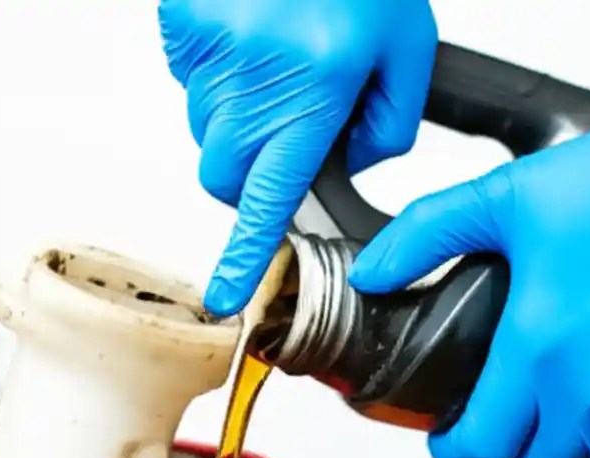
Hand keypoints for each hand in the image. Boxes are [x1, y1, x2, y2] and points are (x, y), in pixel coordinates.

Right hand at [159, 0, 436, 315]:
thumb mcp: (407, 46)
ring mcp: (208, 56)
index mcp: (311, 93)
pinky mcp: (182, 28)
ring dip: (236, 121)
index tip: (227, 296)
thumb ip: (391, 121)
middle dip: (252, 173)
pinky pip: (191, 79)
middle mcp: (251, 83)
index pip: (271, 198)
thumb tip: (352, 160)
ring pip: (207, 131)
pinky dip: (218, 74)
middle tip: (285, 132)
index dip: (246, 255)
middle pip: (226, 176)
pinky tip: (250, 35)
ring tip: (273, 63)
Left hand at [348, 69, 589, 457]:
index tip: (446, 439)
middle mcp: (589, 394)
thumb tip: (371, 272)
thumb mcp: (508, 195)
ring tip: (554, 418)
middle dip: (506, 450)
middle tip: (500, 417)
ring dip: (564, 457)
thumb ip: (428, 233)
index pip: (480, 445)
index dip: (453, 450)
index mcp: (535, 349)